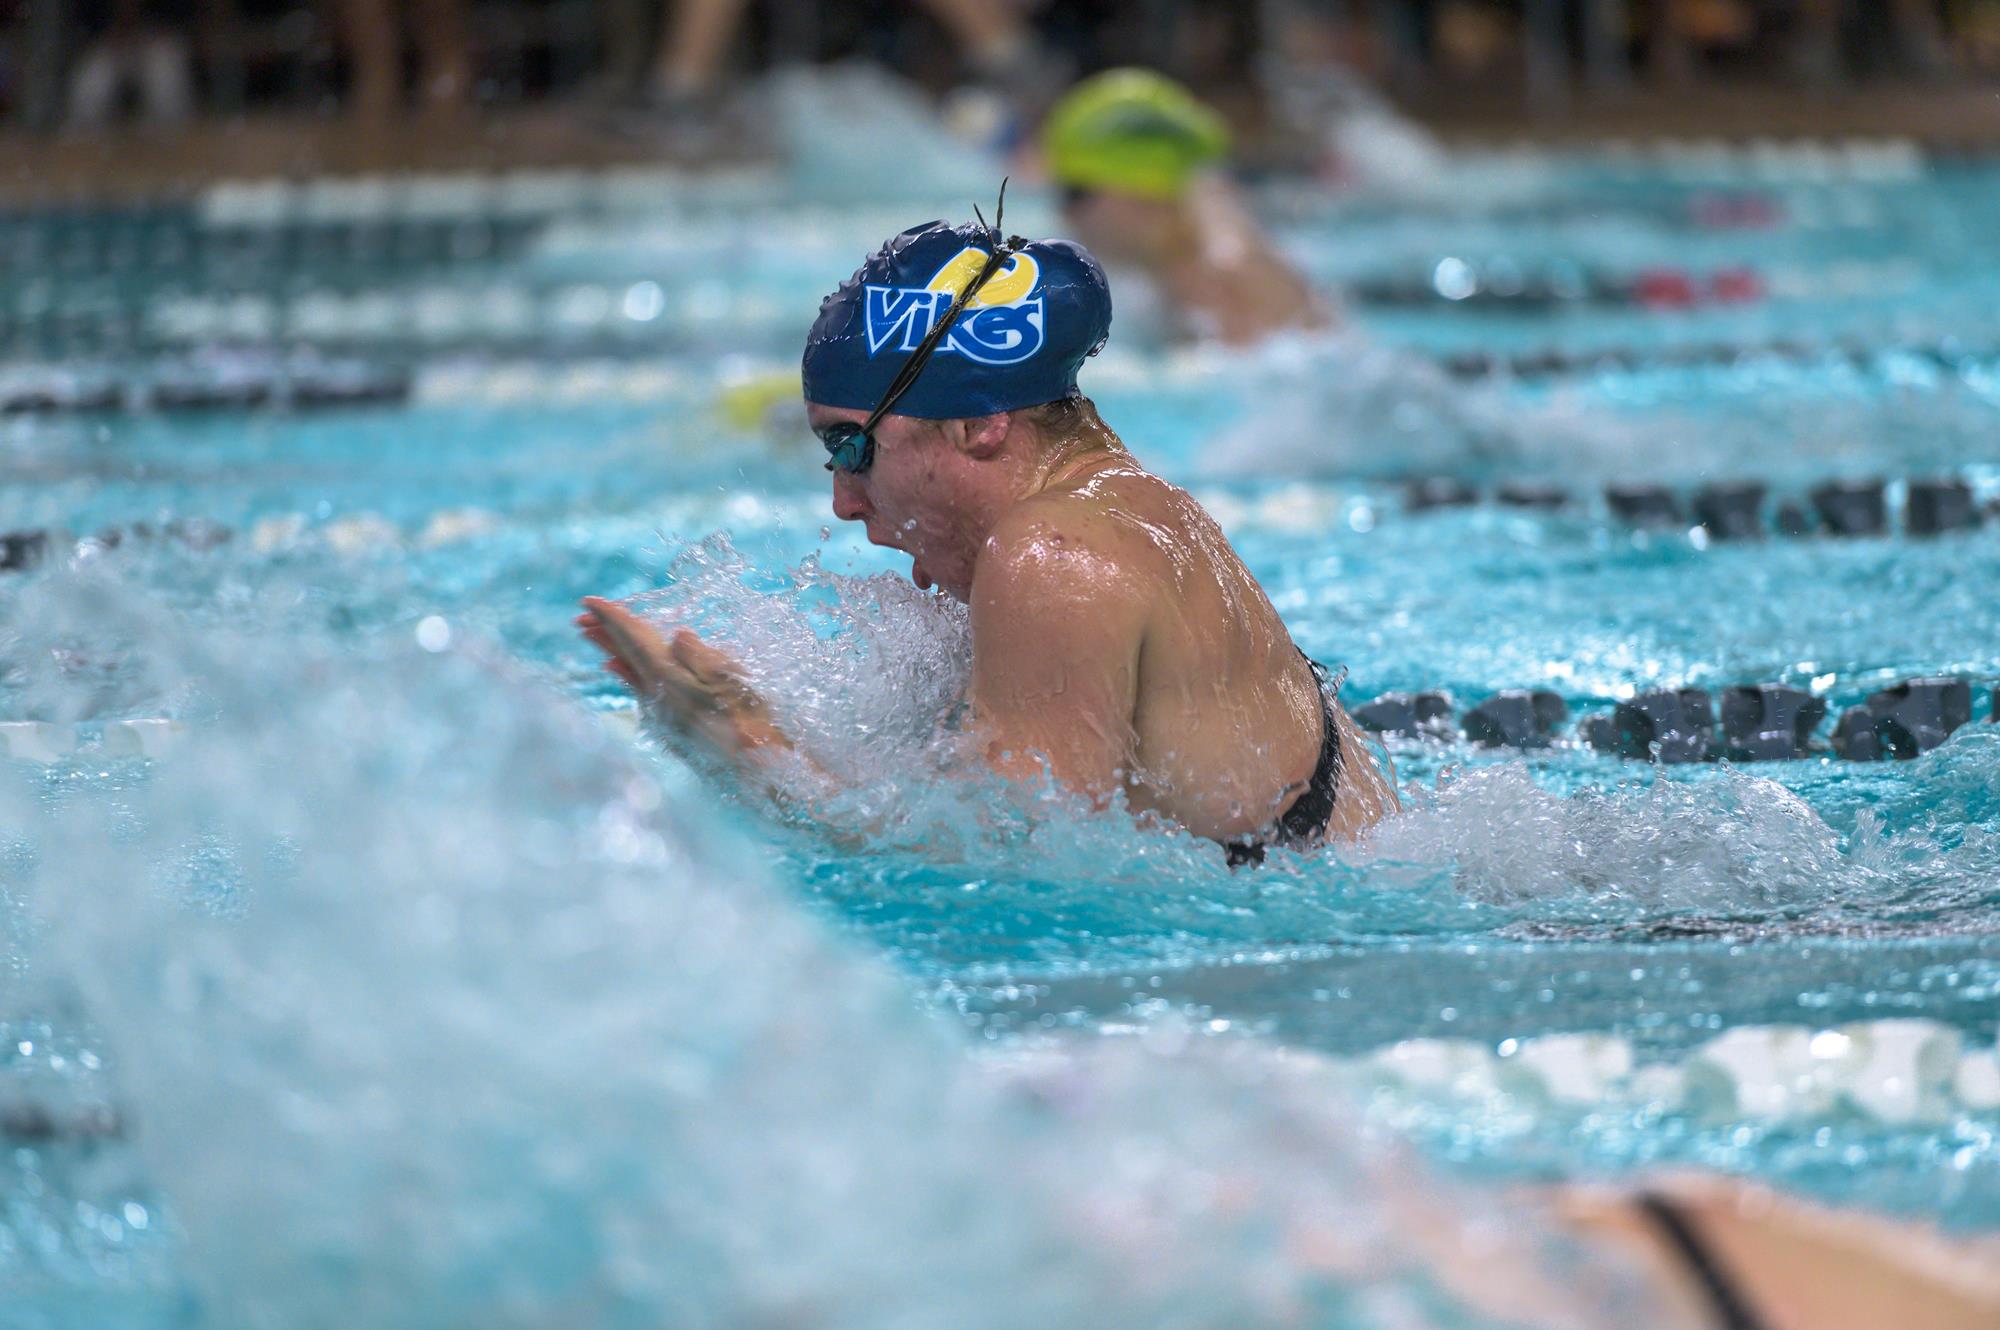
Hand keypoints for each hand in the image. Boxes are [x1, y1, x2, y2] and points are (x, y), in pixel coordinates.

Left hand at [576, 597, 789, 756]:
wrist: (758, 773)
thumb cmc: (755, 724)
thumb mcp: (735, 682)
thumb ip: (703, 657)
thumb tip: (677, 636)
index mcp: (672, 679)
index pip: (635, 641)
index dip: (612, 618)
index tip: (588, 600)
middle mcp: (659, 696)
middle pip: (626, 657)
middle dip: (604, 634)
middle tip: (579, 617)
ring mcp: (662, 714)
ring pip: (630, 673)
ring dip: (612, 651)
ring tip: (594, 636)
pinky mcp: (671, 727)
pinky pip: (640, 690)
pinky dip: (627, 674)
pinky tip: (619, 669)